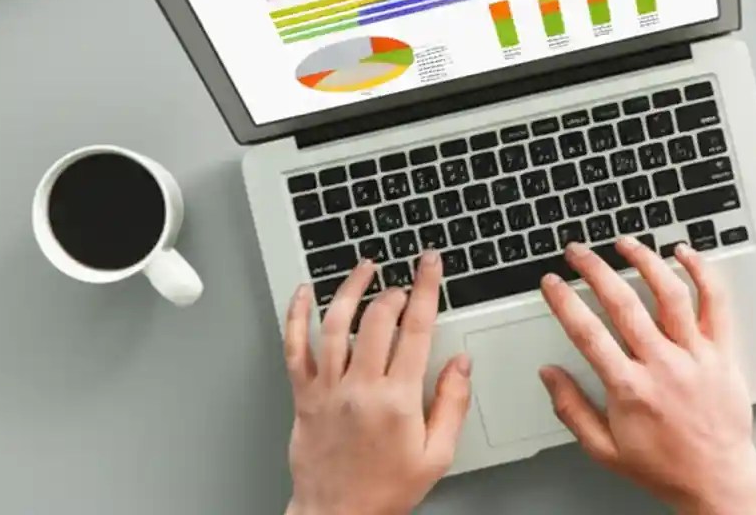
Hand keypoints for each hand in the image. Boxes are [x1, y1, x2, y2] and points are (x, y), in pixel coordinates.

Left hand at [283, 253, 469, 514]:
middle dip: (393, 291)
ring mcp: (328, 389)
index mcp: (397, 400)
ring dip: (350, 289)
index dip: (426, 289)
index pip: (416, 329)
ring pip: (334, 324)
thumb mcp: (437, 455)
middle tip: (404, 282)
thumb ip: (452, 404)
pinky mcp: (304, 396)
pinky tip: (303, 295)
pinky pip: (294, 347)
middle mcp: (360, 388)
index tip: (430, 265)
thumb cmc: (384, 490)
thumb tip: (461, 364)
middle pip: (376, 319)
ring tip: (364, 270)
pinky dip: (296, 316)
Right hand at [539, 239, 755, 514]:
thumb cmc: (665, 467)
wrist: (717, 479)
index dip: (564, 301)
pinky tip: (685, 254)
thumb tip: (549, 374)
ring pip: (669, 293)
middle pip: (623, 303)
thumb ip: (571, 409)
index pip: (587, 332)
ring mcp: (695, 355)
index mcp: (629, 389)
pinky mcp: (722, 351)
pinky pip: (715, 303)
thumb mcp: (604, 449)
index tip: (552, 283)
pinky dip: (701, 272)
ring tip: (625, 243)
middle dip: (595, 269)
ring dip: (645, 261)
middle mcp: (662, 365)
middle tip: (578, 252)